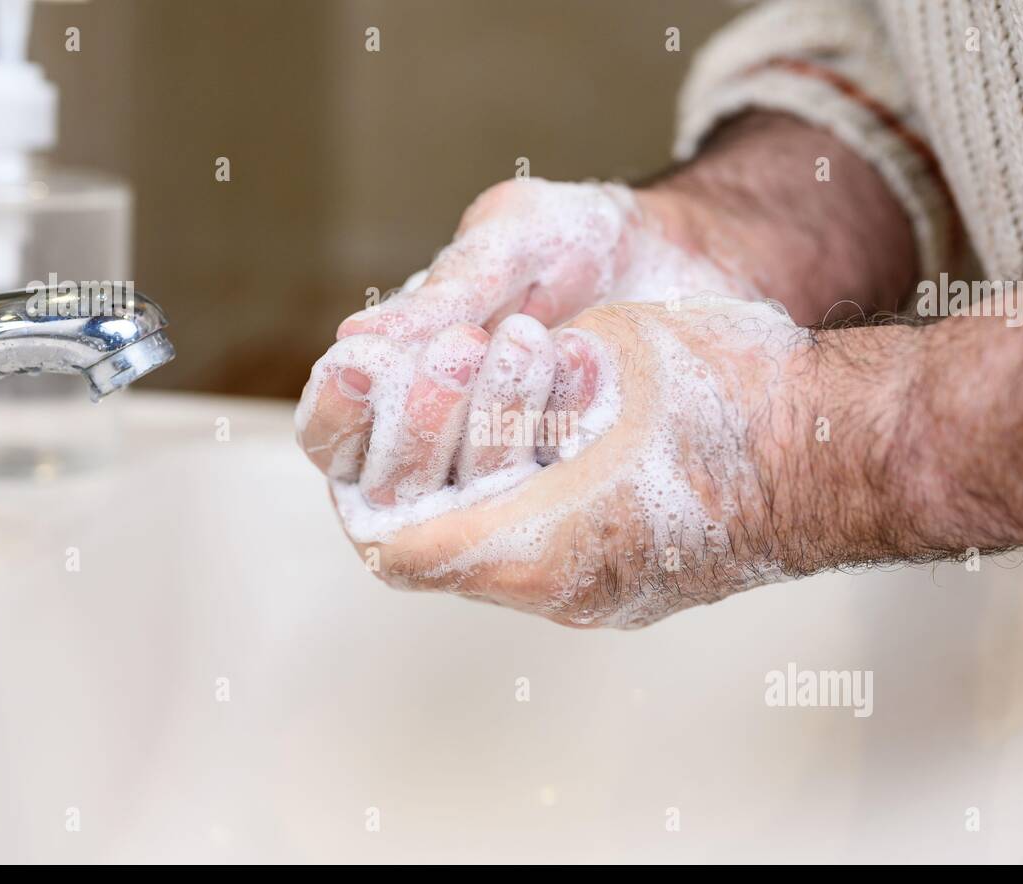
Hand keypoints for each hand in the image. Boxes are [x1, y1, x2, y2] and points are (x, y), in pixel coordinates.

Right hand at [296, 175, 758, 504]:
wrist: (689, 258)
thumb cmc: (584, 239)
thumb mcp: (512, 242)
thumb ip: (443, 293)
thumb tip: (352, 342)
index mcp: (403, 379)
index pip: (332, 433)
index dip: (337, 412)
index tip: (363, 368)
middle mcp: (446, 446)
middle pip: (387, 487)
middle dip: (420, 422)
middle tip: (467, 347)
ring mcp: (508, 476)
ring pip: (464, 505)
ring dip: (491, 426)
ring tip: (532, 344)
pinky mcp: (572, 489)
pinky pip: (546, 497)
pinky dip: (559, 437)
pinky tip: (587, 379)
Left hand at [327, 297, 827, 627]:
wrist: (850, 447)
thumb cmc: (740, 395)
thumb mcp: (603, 360)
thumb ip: (498, 396)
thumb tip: (428, 380)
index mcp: (544, 551)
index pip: (403, 544)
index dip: (388, 464)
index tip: (396, 387)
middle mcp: (566, 594)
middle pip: (443, 547)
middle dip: (430, 446)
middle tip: (454, 361)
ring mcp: (605, 593)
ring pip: (496, 543)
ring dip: (483, 458)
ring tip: (509, 369)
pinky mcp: (637, 577)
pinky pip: (549, 542)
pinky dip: (528, 479)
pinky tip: (549, 409)